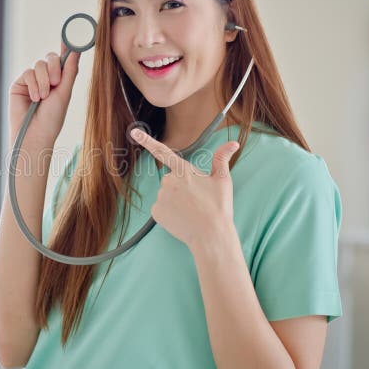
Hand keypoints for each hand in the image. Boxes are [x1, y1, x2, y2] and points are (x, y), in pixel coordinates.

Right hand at [8, 42, 80, 144]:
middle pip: (50, 58)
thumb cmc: (53, 118)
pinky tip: (34, 99)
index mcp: (59, 81)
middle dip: (54, 67)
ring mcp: (32, 81)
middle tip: (55, 82)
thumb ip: (69, 71)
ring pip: (39, 65)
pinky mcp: (19, 84)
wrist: (35, 133)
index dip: (66, 47)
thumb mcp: (64, 92)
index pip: (63, 60)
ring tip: (43, 97)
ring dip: (43, 81)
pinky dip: (33, 84)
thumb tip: (76, 50)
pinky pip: (27, 72)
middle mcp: (45, 78)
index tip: (70, 37)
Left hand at [130, 128, 239, 250]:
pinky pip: (161, 208)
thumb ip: (222, 159)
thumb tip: (234, 143)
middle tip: (197, 199)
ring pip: (166, 194)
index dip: (147, 141)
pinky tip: (182, 217)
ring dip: (175, 199)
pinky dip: (169, 212)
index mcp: (184, 170)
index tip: (135, 132)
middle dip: (181, 186)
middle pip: (171, 179)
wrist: (210, 235)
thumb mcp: (222, 180)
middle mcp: (169, 181)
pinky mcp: (156, 212)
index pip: (163, 152)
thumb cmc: (218, 207)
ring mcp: (161, 197)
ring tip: (191, 210)